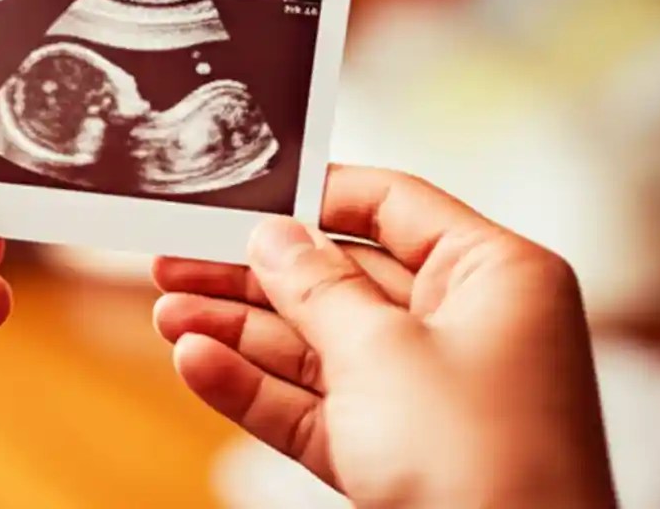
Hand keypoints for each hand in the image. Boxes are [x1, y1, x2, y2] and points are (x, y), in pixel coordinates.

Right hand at [153, 166, 616, 507]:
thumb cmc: (484, 463)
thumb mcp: (384, 353)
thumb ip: (317, 288)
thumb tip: (274, 236)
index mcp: (492, 277)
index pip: (392, 206)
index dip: (312, 195)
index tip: (243, 196)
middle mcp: (461, 326)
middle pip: (337, 279)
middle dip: (251, 275)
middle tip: (176, 257)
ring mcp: (423, 394)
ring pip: (313, 346)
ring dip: (237, 331)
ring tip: (167, 313)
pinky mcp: (390, 453)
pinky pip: (312, 406)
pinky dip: (254, 387)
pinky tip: (197, 363)